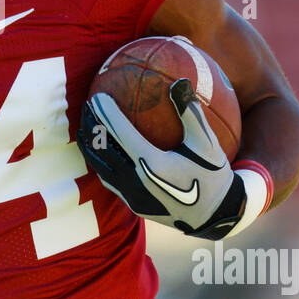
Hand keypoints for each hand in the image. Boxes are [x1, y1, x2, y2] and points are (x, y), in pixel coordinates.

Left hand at [77, 77, 247, 238]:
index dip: (106, 114)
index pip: (121, 134)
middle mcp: (137, 182)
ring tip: (83, 128)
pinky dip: (100, 163)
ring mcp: (133, 196)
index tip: (97, 96)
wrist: (215, 216)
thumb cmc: (213, 175)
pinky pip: (109, 181)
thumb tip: (179, 81)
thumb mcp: (207, 144)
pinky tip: (99, 152)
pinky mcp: (133, 205)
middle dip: (91, 127)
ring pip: (101, 168)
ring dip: (90, 147)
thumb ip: (191, 113)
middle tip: (85, 106)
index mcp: (153, 165)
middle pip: (104, 150)